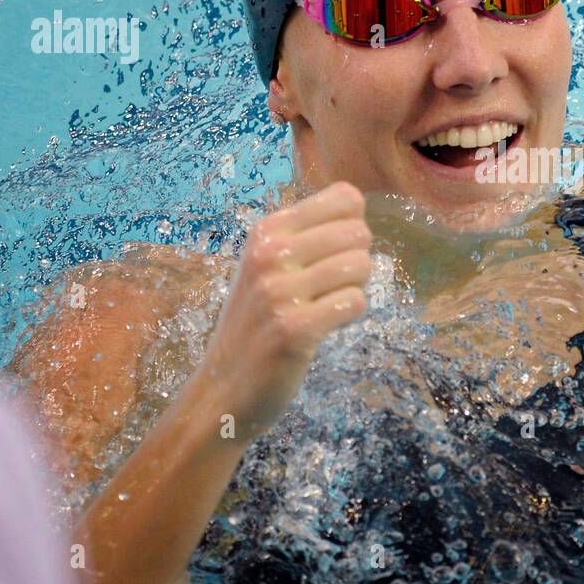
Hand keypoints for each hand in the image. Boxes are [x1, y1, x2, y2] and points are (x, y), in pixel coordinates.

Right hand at [195, 181, 372, 434]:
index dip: (353, 226)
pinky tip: (325, 327)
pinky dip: (349, 316)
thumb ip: (305, 234)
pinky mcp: (294, 328)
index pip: (345, 198)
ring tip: (326, 306)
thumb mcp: (267, 265)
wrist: (223, 386)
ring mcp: (279, 291)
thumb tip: (357, 203)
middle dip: (357, 261)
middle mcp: (269, 254)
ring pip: (361, 265)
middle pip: (359, 232)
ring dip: (355, 289)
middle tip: (330, 287)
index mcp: (266, 231)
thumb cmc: (256, 322)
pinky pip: (355, 302)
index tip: (332, 253)